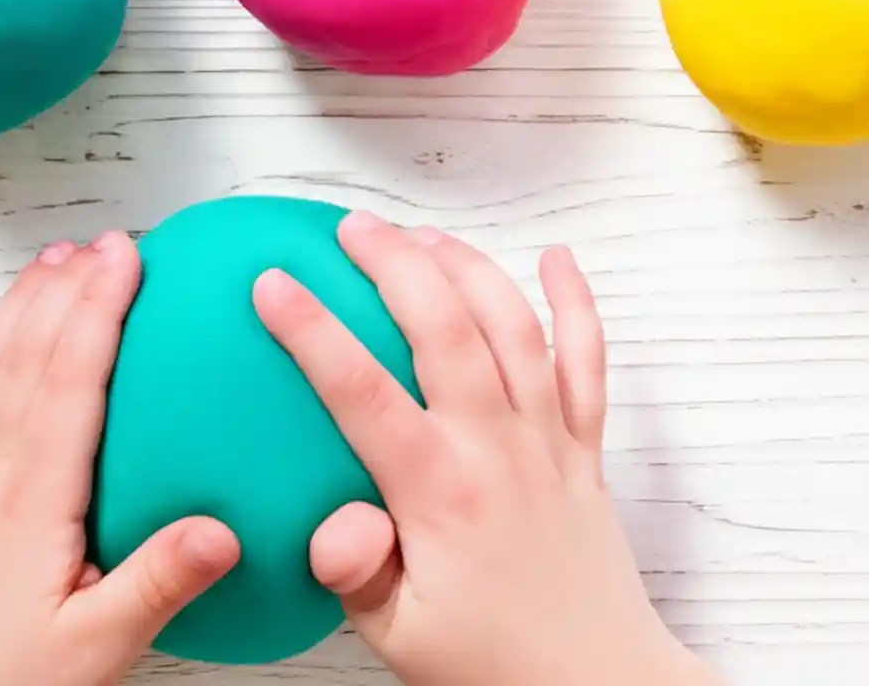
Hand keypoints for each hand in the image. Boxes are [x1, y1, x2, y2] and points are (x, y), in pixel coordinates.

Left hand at [0, 233, 239, 685]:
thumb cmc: (6, 683)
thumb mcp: (98, 645)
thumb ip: (160, 583)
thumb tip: (225, 531)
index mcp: (33, 498)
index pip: (67, 379)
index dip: (97, 310)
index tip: (125, 257)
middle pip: (27, 356)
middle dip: (68, 290)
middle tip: (106, 242)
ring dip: (18, 307)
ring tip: (51, 260)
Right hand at [255, 213, 720, 685]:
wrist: (596, 682)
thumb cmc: (494, 664)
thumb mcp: (398, 635)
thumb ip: (355, 571)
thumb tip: (332, 519)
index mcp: (439, 493)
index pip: (361, 392)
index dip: (312, 330)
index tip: (272, 284)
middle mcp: (497, 449)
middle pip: (445, 328)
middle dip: (394, 264)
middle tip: (353, 229)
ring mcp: (548, 440)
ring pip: (513, 326)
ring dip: (468, 268)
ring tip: (423, 234)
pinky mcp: (584, 448)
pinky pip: (589, 361)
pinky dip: (576, 304)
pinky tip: (558, 260)